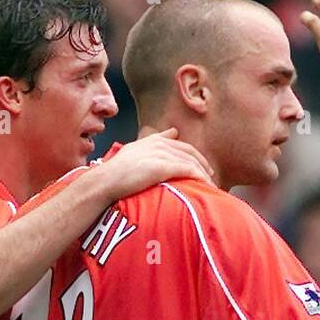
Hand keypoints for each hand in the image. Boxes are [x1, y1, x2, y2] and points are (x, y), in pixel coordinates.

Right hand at [95, 128, 213, 199]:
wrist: (107, 180)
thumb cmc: (117, 171)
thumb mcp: (135, 150)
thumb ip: (154, 141)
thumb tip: (173, 132)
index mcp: (154, 140)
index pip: (182, 146)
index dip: (195, 156)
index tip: (203, 166)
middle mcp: (160, 144)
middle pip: (190, 153)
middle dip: (203, 164)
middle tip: (211, 176)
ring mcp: (162, 154)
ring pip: (191, 162)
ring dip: (204, 174)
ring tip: (211, 185)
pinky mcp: (163, 166)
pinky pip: (189, 171)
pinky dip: (200, 178)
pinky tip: (207, 186)